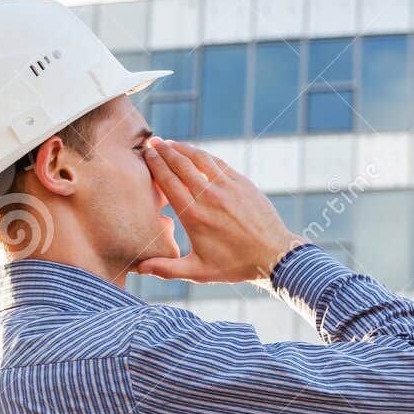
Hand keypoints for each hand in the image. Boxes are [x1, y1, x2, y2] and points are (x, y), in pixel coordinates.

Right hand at [138, 139, 302, 282]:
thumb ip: (168, 269)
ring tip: (170, 143)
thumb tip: (140, 267)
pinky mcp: (242, 183)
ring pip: (200, 158)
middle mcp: (209, 197)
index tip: (146, 155)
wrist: (273, 254)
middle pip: (181, 164)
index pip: (168, 182)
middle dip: (164, 150)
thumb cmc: (235, 265)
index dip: (155, 165)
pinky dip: (204, 155)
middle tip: (153, 142)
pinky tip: (196, 153)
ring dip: (183, 148)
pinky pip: (218, 163)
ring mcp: (227, 187)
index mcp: (194, 216)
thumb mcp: (200, 271)